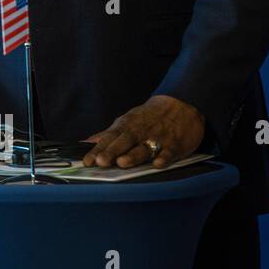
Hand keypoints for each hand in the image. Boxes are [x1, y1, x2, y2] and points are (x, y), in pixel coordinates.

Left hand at [82, 94, 204, 168]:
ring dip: (133, 156)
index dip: (97, 150)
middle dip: (111, 152)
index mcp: (126, 127)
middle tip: (101, 162)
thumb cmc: (148, 117)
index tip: (87, 161)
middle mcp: (139, 133)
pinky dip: (163, 158)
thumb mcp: (127, 121)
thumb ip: (109, 134)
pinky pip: (168, 152)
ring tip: (122, 162)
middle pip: (123, 143)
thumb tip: (87, 142)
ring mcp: (157, 139)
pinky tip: (157, 164)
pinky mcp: (175, 145)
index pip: (108, 139)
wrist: (181, 104)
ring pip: (143, 149)